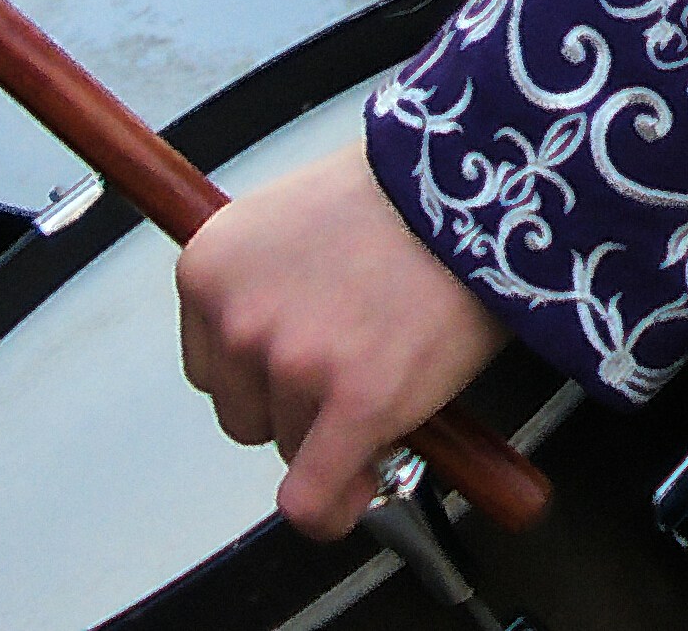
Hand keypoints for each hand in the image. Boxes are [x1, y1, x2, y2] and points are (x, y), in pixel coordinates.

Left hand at [173, 145, 505, 539]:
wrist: (480, 179)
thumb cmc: (403, 191)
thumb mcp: (296, 221)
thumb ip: (268, 290)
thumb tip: (275, 374)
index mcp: (208, 270)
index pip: (212, 364)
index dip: (266, 369)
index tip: (311, 354)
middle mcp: (237, 321)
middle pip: (245, 411)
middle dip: (296, 402)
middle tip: (360, 357)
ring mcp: (294, 364)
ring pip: (290, 446)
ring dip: (333, 431)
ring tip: (392, 368)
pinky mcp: (356, 402)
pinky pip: (315, 497)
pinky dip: (333, 508)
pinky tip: (362, 489)